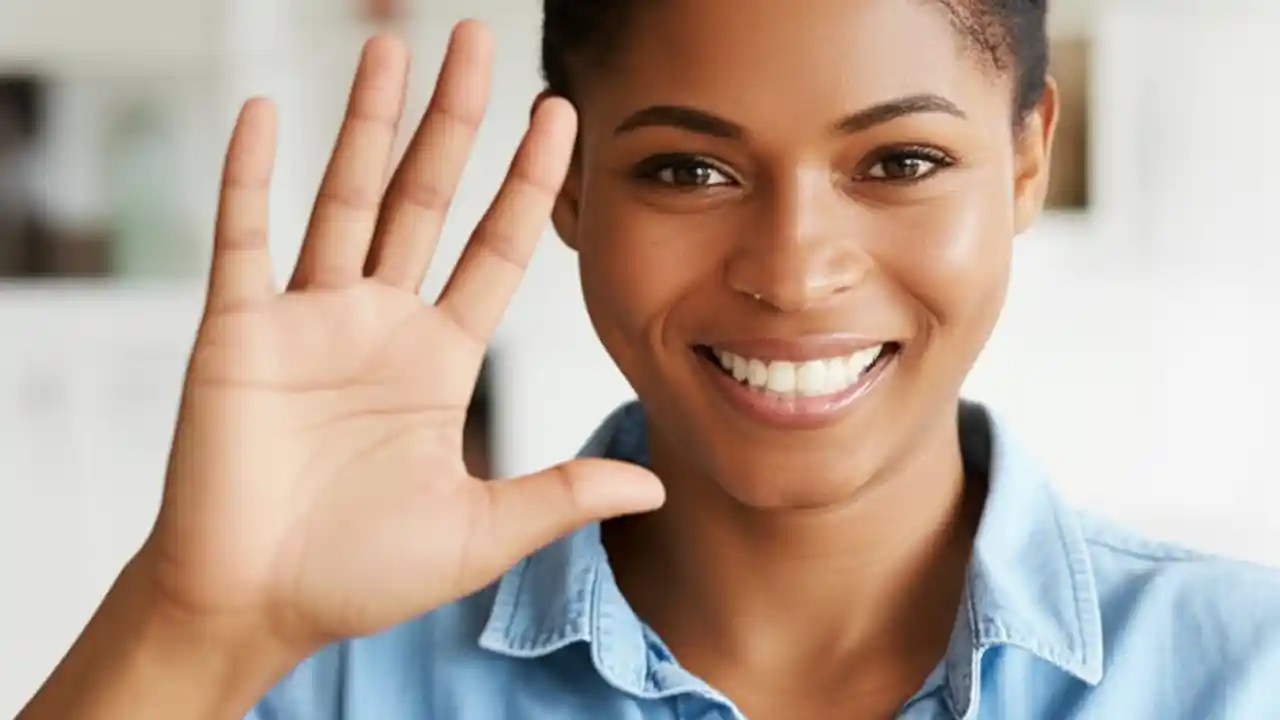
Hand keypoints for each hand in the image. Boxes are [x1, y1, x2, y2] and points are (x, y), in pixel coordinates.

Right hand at [142, 21, 663, 650]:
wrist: (255, 607)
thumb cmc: (359, 574)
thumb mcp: (480, 533)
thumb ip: (561, 494)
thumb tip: (655, 483)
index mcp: (438, 360)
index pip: (494, 250)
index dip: (528, 185)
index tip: (560, 117)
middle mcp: (378, 325)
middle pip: (425, 199)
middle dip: (453, 122)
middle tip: (477, 41)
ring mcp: (307, 322)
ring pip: (345, 199)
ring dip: (366, 123)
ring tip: (393, 48)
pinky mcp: (237, 334)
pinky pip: (244, 239)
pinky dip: (251, 177)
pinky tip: (268, 112)